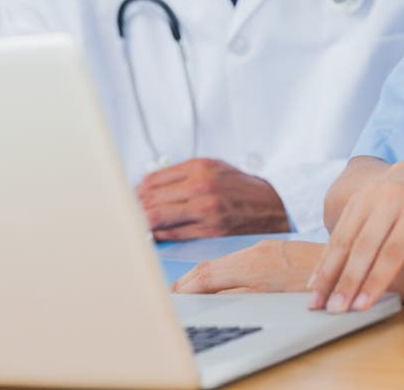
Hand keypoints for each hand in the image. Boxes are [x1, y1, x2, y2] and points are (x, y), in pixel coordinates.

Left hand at [136, 158, 289, 239]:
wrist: (273, 205)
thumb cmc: (240, 187)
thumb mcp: (213, 167)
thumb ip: (181, 174)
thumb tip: (148, 185)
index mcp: (199, 167)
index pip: (152, 180)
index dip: (136, 191)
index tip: (131, 198)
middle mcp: (201, 186)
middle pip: (150, 199)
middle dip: (135, 208)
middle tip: (130, 215)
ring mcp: (206, 210)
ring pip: (157, 218)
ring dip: (143, 224)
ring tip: (139, 226)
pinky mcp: (210, 231)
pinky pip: (173, 235)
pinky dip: (160, 235)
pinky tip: (157, 234)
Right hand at [172, 240, 322, 292]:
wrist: (352, 268)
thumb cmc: (319, 291)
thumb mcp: (276, 300)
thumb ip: (241, 296)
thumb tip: (212, 296)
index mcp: (254, 264)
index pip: (208, 274)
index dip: (186, 286)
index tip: (170, 296)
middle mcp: (258, 251)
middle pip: (213, 266)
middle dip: (189, 281)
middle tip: (171, 295)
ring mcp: (267, 248)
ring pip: (226, 262)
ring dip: (204, 276)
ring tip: (189, 291)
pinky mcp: (276, 250)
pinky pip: (239, 260)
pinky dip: (222, 272)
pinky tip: (220, 282)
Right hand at [308, 159, 403, 313]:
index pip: (394, 248)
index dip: (378, 277)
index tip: (364, 305)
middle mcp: (389, 198)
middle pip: (364, 245)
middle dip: (347, 280)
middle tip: (335, 310)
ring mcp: (369, 197)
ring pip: (345, 237)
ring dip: (328, 271)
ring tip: (316, 301)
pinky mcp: (356, 200)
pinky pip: (338, 230)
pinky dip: (325, 257)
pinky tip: (314, 281)